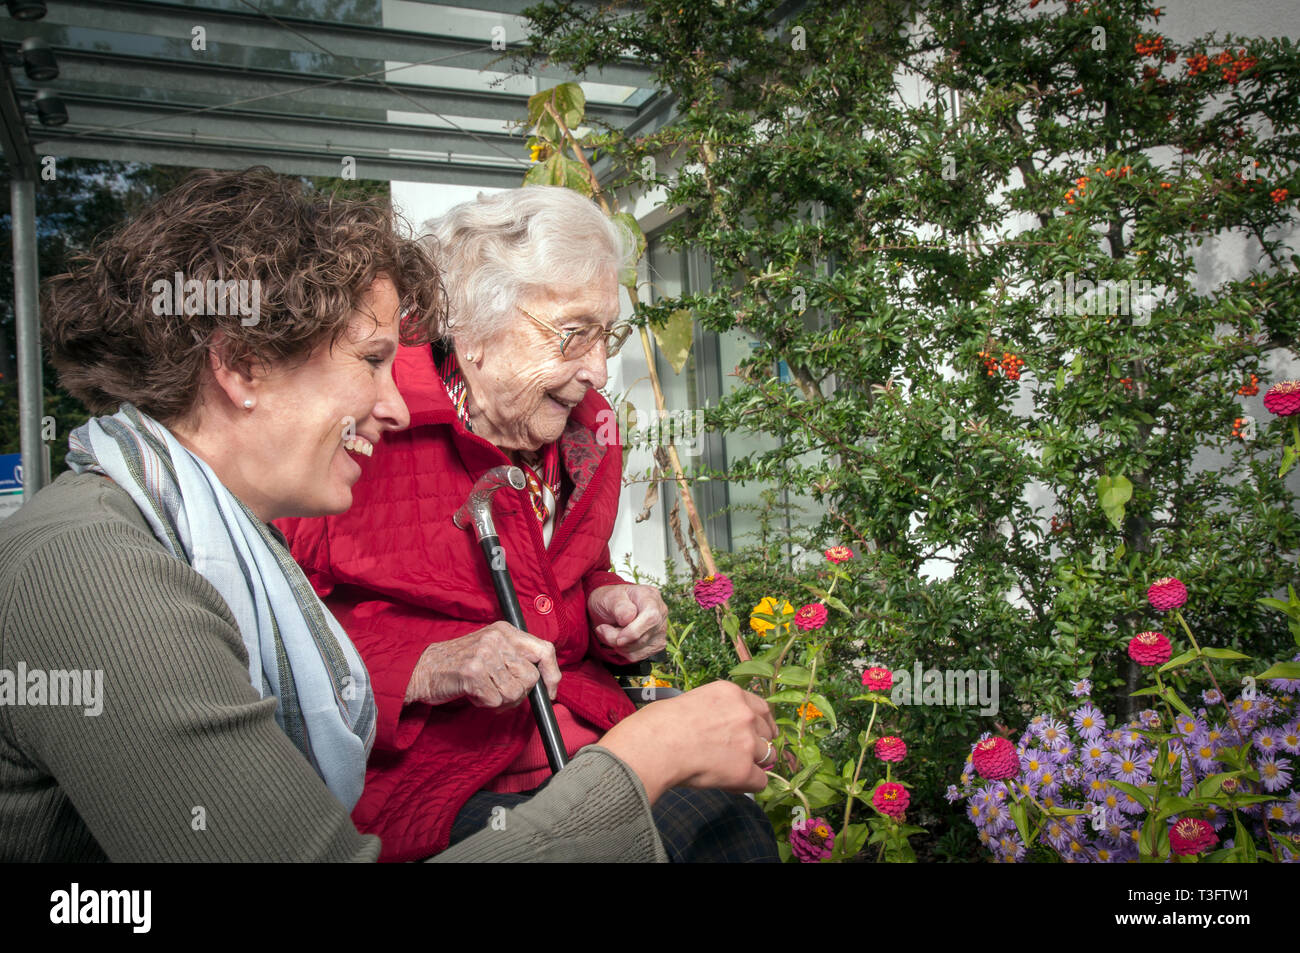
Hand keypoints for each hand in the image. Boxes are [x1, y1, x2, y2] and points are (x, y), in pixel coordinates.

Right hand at [404, 622, 560, 708]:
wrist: (423, 670)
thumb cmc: (459, 664)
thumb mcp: (491, 649)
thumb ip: (516, 658)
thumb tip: (547, 680)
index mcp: (505, 631)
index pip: (544, 649)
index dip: (552, 674)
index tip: (550, 692)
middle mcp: (497, 639)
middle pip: (530, 678)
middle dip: (519, 693)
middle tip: (499, 691)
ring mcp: (484, 655)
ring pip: (515, 693)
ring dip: (501, 700)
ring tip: (483, 690)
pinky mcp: (473, 673)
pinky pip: (496, 701)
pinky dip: (486, 704)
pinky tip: (473, 694)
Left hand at [588, 584, 667, 661]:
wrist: (608, 608)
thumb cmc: (609, 599)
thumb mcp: (608, 597)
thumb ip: (619, 606)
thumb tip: (629, 618)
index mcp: (650, 596)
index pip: (651, 617)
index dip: (634, 631)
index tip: (617, 638)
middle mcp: (660, 612)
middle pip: (643, 637)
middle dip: (617, 639)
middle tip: (603, 629)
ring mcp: (660, 629)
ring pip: (640, 649)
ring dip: (618, 646)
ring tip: (609, 632)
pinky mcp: (656, 644)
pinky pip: (639, 656)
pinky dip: (623, 651)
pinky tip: (619, 639)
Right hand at [597, 681, 776, 802]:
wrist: (652, 747)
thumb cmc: (656, 725)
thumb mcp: (689, 701)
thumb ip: (712, 711)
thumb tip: (714, 727)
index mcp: (730, 693)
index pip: (761, 708)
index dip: (759, 724)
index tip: (756, 734)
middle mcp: (745, 714)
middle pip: (768, 732)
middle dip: (757, 744)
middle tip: (738, 755)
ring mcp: (748, 741)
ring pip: (767, 757)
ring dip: (752, 764)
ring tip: (728, 770)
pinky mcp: (744, 769)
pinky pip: (760, 782)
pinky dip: (747, 784)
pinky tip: (729, 783)